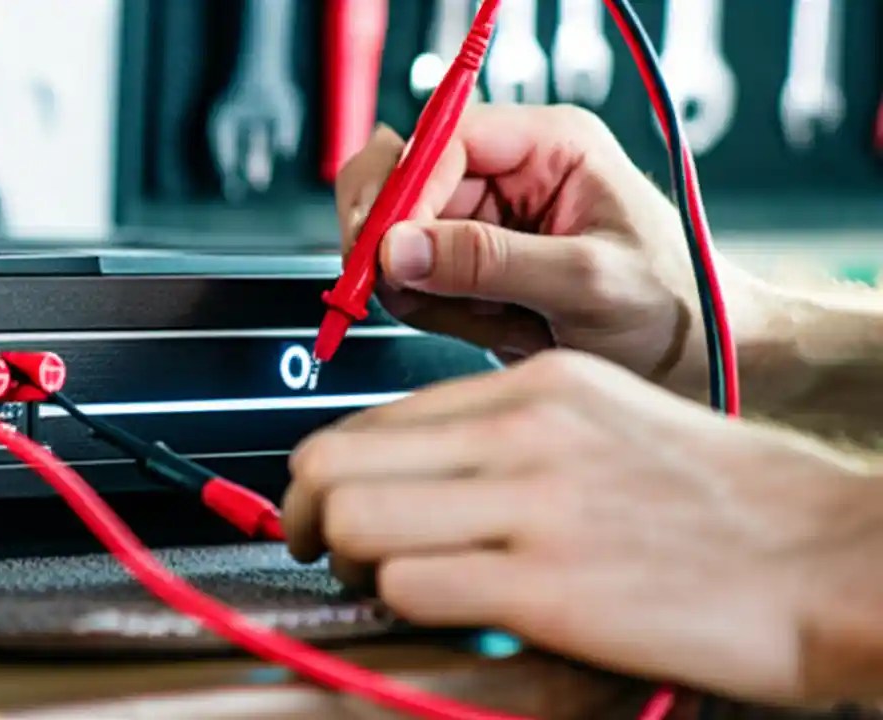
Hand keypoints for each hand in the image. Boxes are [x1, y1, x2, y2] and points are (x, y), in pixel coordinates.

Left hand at [282, 350, 882, 703]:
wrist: (834, 558)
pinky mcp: (546, 586)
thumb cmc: (732, 504)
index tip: (324, 506)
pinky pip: (406, 587)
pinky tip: (432, 617)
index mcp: (535, 388)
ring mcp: (530, 505)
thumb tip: (425, 474)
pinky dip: (395, 608)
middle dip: (302, 515)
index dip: (326, 472)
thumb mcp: (612, 426)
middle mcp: (519, 432)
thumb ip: (513, 439)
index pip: (370, 419)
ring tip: (377, 587)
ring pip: (348, 518)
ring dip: (342, 564)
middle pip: (332, 461)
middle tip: (316, 550)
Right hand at [337, 104, 775, 395]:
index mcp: (550, 145)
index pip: (444, 138)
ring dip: (415, 280)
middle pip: (403, 175)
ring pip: (398, 232)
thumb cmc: (677, 308)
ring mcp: (487, 222)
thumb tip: (399, 248)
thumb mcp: (587, 282)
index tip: (383, 245)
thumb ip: (491, 263)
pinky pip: (414, 277)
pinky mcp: (474, 267)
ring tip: (477, 317)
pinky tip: (481, 326)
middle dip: (387, 231)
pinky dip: (428, 307)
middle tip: (380, 279)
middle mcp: (511, 174)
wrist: (700, 365)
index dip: (404, 188)